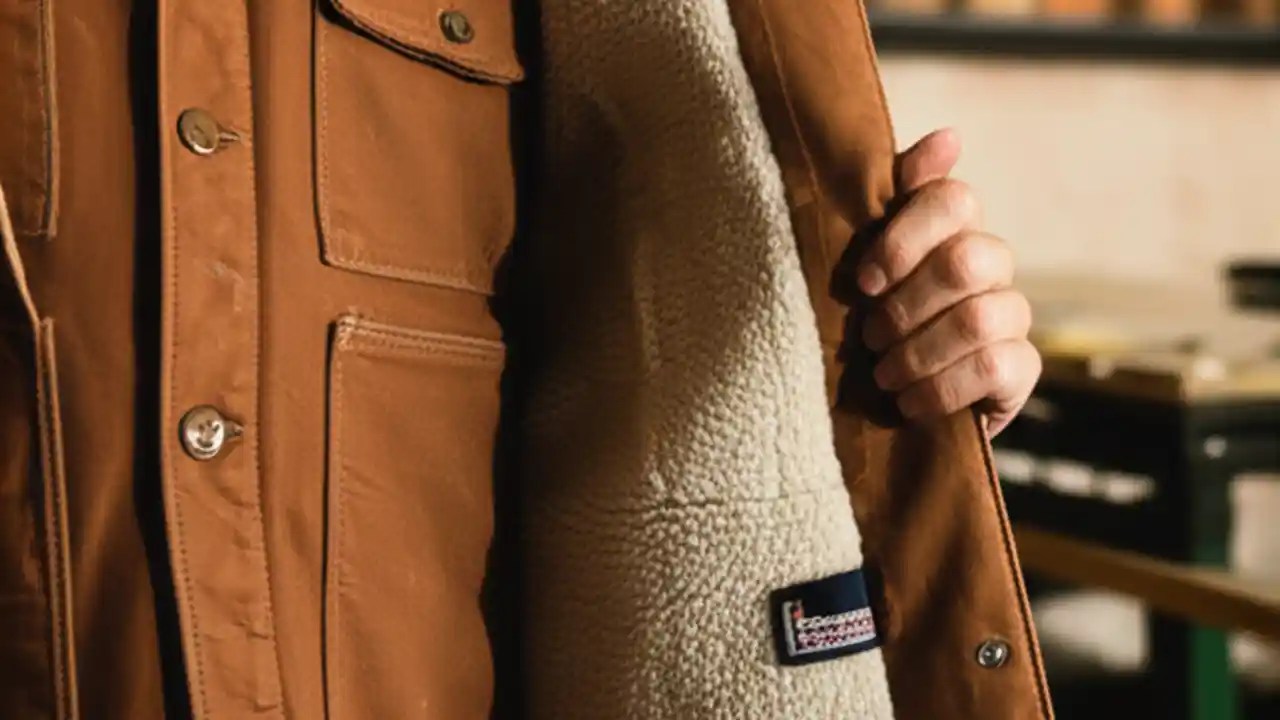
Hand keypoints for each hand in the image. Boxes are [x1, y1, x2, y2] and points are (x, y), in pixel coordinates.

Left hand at [854, 129, 1039, 435]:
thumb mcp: (864, 261)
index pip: (953, 200)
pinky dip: (942, 387)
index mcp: (950, 228)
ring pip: (979, 318)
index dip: (906, 238)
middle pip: (966, 261)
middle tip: (869, 336)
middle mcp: (990, 263)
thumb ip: (891, 197)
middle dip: (907, 305)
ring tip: (884, 375)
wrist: (884, 402)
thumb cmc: (869, 318)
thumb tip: (949, 138)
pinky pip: (995, 366)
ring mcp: (1011, 315)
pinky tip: (909, 402)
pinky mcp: (1021, 368)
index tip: (866, 281)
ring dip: (918, 351)